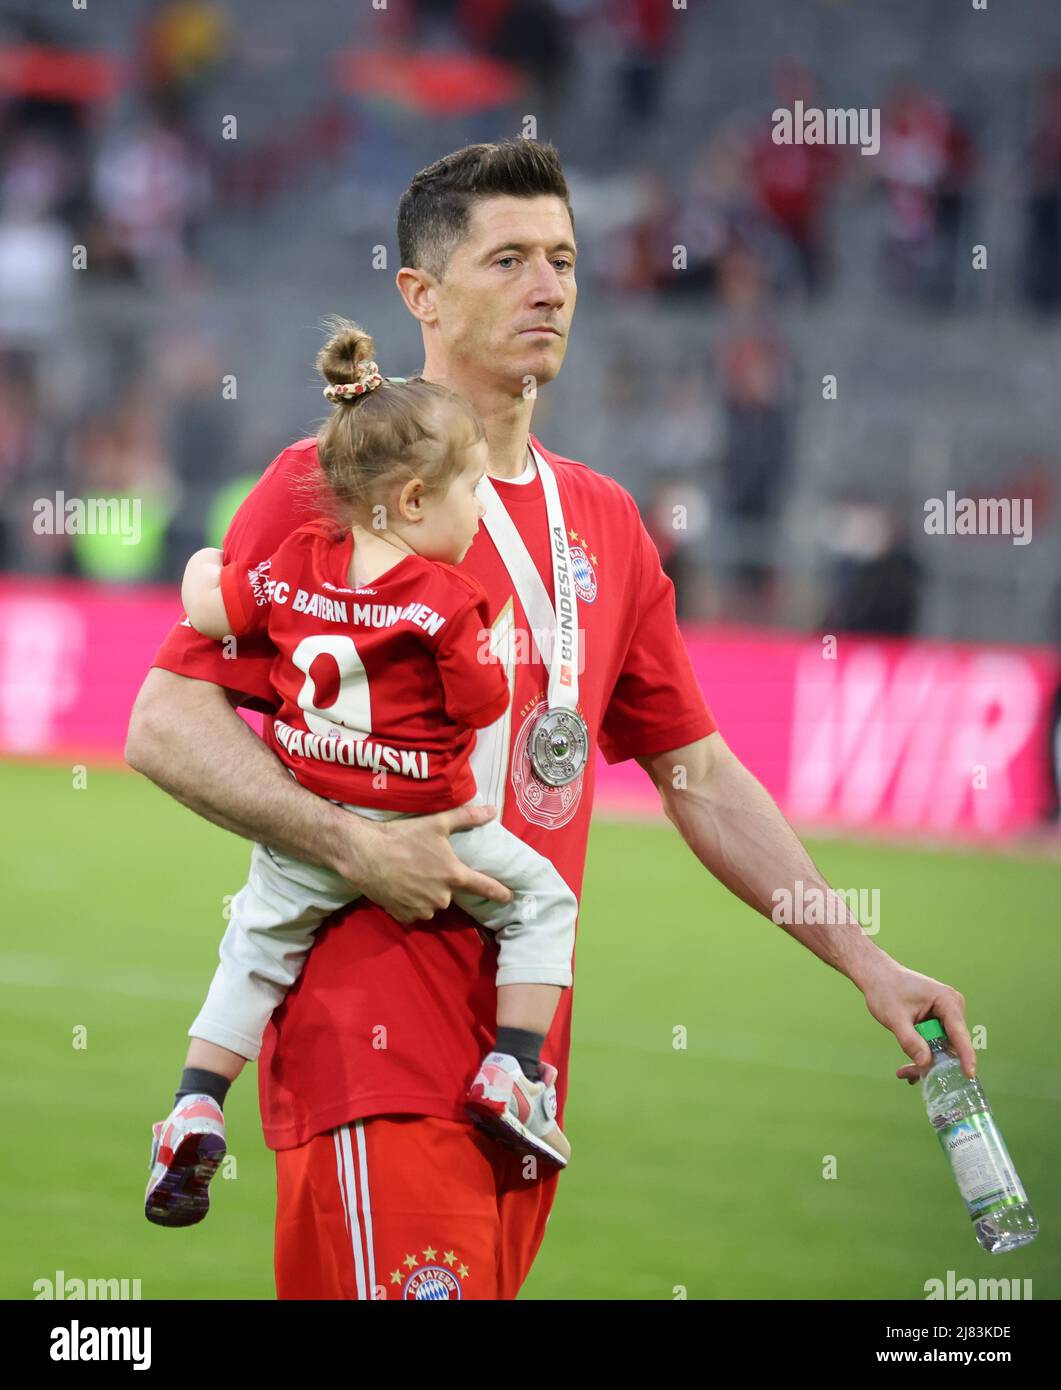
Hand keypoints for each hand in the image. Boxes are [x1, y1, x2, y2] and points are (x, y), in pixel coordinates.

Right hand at [342, 802, 512, 924]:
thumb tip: (493, 811)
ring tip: (410, 875)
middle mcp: (442, 897)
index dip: (499, 892)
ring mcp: (422, 909)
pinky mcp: (404, 916)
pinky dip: (410, 903)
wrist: (366, 853)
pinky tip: (400, 887)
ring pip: (432, 904)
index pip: (484, 887)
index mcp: (453, 875)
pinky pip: (414, 912)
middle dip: (441, 882)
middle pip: (450, 893)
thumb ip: (467, 817)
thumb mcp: (437, 823)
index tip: (509, 896)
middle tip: (424, 866)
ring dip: (426, 894)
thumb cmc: (403, 836)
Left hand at [858, 958, 975, 1084]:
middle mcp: (953, 1007)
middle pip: (951, 1045)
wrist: (877, 976)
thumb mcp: (894, 1017)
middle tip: (908, 1075)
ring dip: (926, 1061)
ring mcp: (948, 1015)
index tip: (969, 1075)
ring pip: (943, 1047)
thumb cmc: (885, 990)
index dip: (966, 1057)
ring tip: (903, 1072)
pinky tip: (908, 1067)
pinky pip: (937, 1043)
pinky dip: (924, 1053)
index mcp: (947, 1001)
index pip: (960, 1034)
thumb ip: (910, 1040)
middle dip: (934, 1063)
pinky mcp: (940, 1021)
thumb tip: (925, 1064)